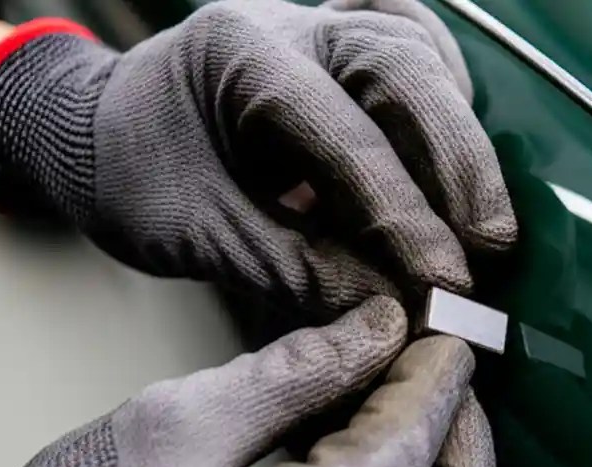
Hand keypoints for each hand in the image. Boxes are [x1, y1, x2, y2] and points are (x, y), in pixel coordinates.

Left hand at [0, 0, 515, 316]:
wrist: (104, 129)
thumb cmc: (135, 175)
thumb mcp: (195, 234)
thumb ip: (292, 269)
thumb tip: (391, 312)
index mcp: (239, 54)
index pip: (343, 134)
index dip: (402, 217)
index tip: (441, 288)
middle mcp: (294, 23)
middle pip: (402, 71)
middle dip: (456, 164)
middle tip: (488, 249)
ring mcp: (329, 24)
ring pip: (424, 61)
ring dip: (463, 144)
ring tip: (486, 226)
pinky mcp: (354, 47)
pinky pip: (424, 63)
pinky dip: (450, 117)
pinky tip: (461, 174)